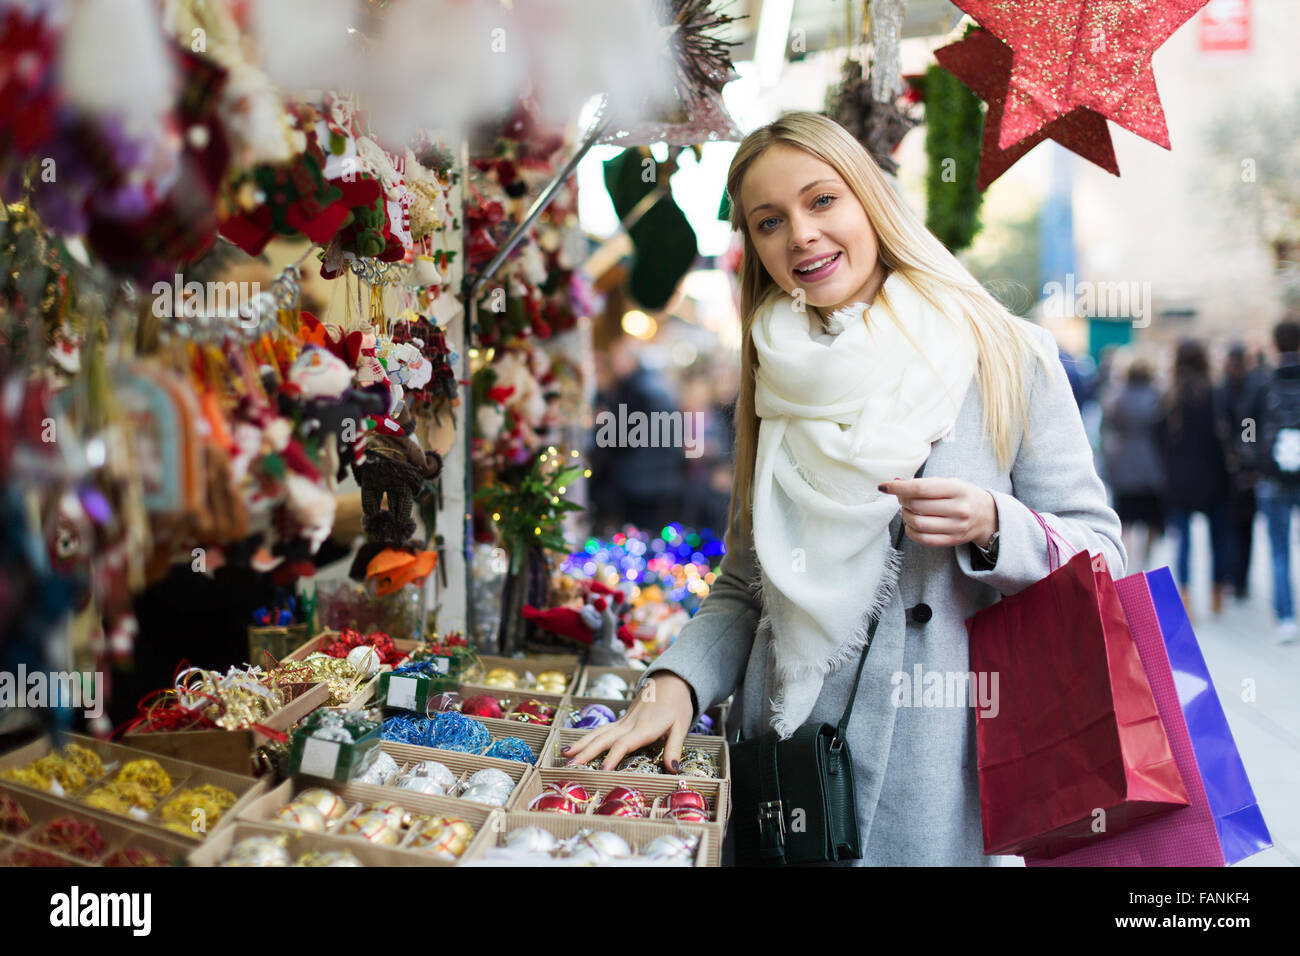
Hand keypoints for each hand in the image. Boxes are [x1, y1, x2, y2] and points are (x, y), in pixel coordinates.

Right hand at [559, 673, 694, 771]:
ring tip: (565, 756)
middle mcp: (630, 724)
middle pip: (604, 739)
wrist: (671, 680)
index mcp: (644, 727)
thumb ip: (674, 748)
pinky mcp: (622, 720)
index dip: (613, 757)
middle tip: (570, 766)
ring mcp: (624, 721)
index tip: (601, 771)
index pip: (624, 744)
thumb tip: (673, 770)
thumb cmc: (678, 703)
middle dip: (586, 753)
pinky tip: (576, 746)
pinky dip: (587, 738)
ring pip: (599, 733)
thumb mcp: (682, 726)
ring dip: (581, 744)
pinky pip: (602, 730)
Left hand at [876, 476, 997, 547]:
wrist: (989, 516)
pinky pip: (923, 539)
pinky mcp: (952, 541)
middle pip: (917, 506)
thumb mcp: (951, 483)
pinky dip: (911, 531)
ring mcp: (956, 527)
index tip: (885, 486)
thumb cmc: (964, 496)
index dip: (899, 488)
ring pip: (917, 523)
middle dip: (902, 500)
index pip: (921, 488)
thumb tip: (896, 483)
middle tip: (902, 497)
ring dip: (905, 515)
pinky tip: (911, 523)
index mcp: (958, 489)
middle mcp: (959, 509)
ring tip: (907, 510)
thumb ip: (926, 483)